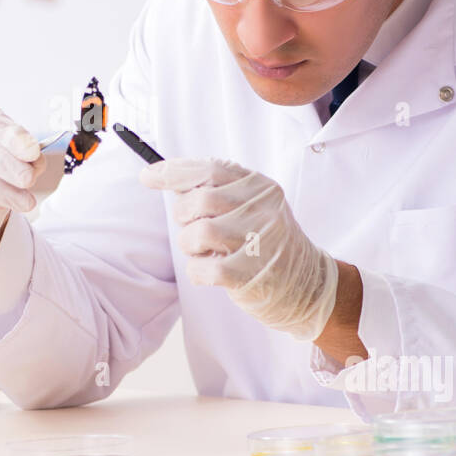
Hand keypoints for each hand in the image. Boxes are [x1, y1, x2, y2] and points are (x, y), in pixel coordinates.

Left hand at [139, 157, 337, 340]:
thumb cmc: (265, 243)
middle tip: (198, 232)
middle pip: (198, 201)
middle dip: (184, 218)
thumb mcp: (250, 206)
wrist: (307, 286)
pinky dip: (197, 272)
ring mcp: (260, 240)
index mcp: (260, 186)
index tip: (147, 176)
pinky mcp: (251, 274)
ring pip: (197, 233)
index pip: (209, 170)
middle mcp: (263, 208)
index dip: (174, 172)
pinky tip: (210, 273)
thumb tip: (159, 174)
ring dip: (190, 247)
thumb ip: (215, 190)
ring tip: (207, 253)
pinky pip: (202, 268)